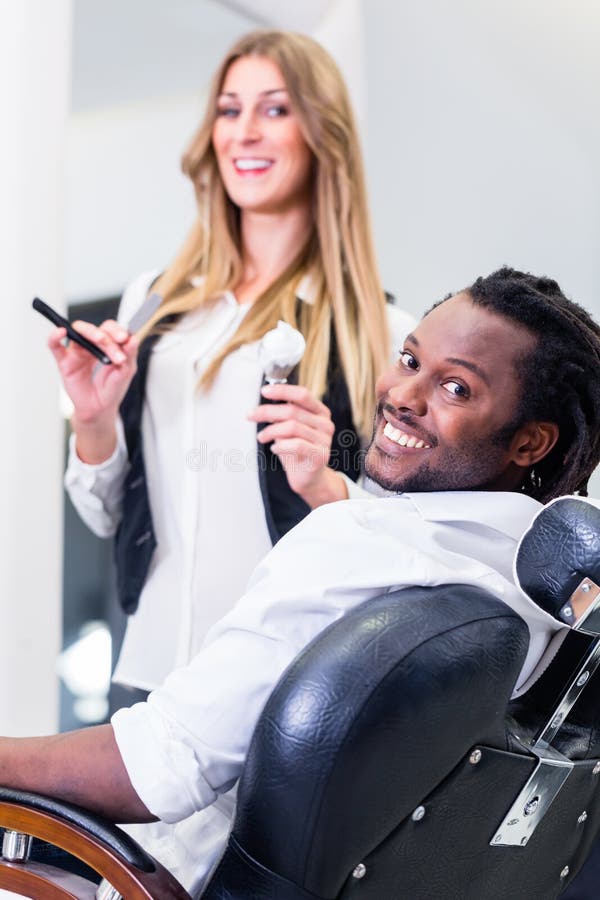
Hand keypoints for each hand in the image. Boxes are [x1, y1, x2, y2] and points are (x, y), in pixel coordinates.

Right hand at [48, 319, 138, 461]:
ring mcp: (76, 353)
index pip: (110, 330)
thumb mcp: (125, 372)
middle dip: (106, 335)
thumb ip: (129, 355)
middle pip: (95, 329)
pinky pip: (54, 346)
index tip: (125, 339)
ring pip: (79, 332)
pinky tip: (61, 332)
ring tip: (101, 340)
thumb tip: (134, 338)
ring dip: (91, 333)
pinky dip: (54, 337)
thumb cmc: (111, 390)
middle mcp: (91, 346)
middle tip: (116, 343)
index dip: (117, 331)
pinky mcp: (64, 362)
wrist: (99, 409)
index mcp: (107, 346)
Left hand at [247, 383, 347, 507]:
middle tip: (251, 415)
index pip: (302, 394)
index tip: (264, 391)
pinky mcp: (321, 455)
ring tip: (262, 437)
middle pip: (293, 411)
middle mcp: (325, 424)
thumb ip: (282, 415)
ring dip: (271, 431)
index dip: (282, 390)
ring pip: (292, 427)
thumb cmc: (297, 451)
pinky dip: (281, 445)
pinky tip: (275, 448)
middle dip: (267, 412)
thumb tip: (264, 402)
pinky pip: (297, 445)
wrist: (308, 478)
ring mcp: (325, 440)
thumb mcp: (288, 429)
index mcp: (320, 412)